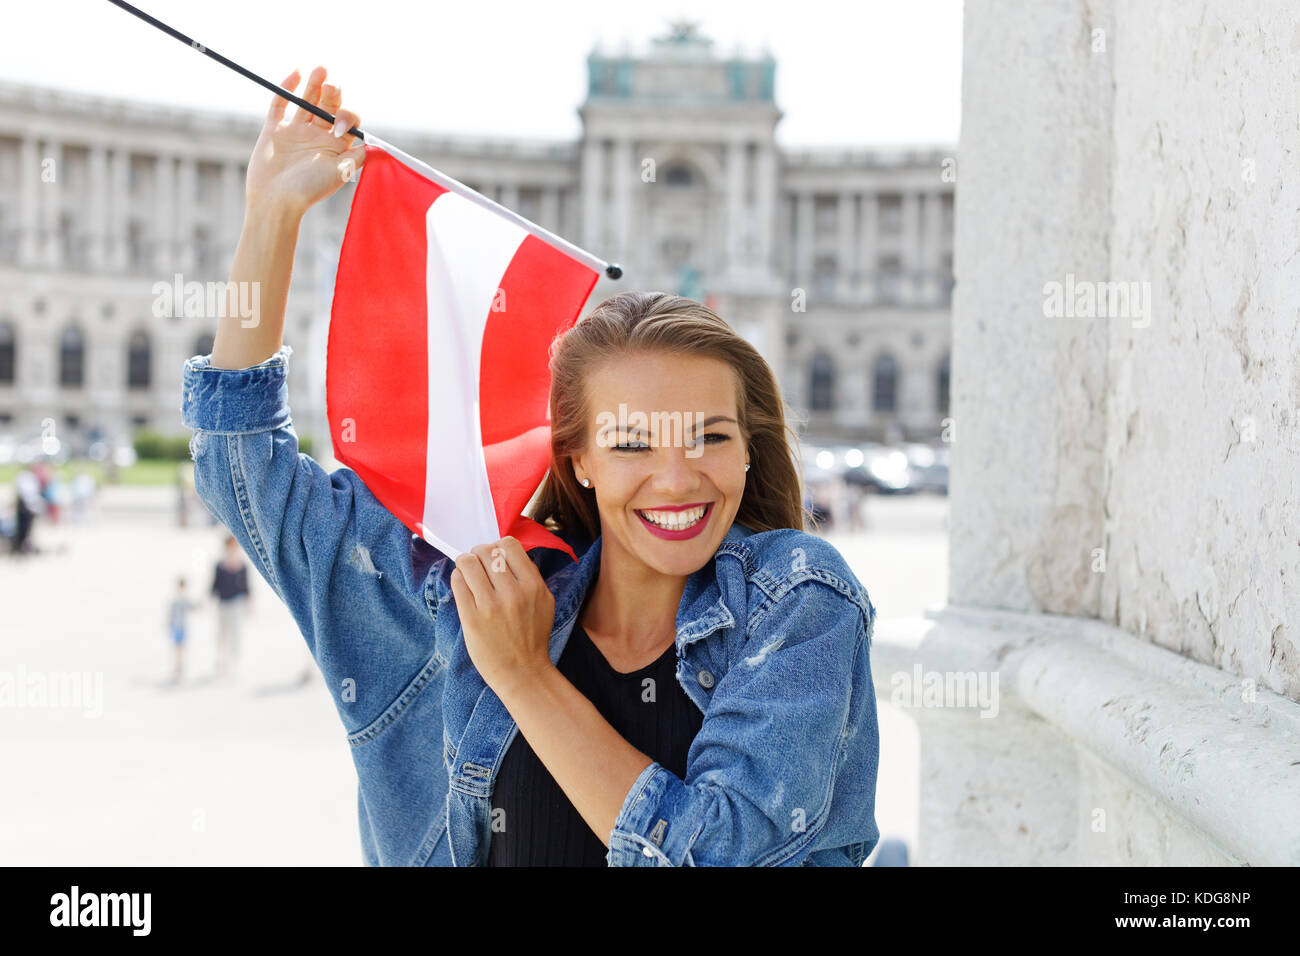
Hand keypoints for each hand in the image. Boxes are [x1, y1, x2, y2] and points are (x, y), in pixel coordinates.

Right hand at [244, 65, 365, 217]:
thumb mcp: (342, 172)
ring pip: (306, 102)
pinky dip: (287, 88)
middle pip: (328, 107)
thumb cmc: (309, 189)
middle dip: (332, 94)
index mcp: (335, 147)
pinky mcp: (274, 130)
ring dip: (314, 85)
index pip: (348, 122)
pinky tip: (296, 73)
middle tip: (332, 85)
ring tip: (321, 68)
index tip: (340, 127)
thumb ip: (358, 155)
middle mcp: (317, 138)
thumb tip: (374, 143)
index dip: (348, 117)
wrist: (276, 201)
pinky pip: (281, 104)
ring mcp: (295, 133)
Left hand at [449, 536, 555, 695]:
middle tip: (477, 564)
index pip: (508, 545)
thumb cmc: (532, 636)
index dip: (497, 545)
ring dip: (465, 563)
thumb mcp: (544, 602)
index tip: (493, 556)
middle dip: (478, 553)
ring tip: (468, 572)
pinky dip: (458, 578)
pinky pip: (457, 583)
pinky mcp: (471, 618)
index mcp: (533, 586)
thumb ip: (529, 576)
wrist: (522, 672)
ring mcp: (490, 606)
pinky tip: (463, 584)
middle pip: (486, 550)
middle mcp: (513, 593)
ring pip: (468, 562)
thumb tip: (505, 552)